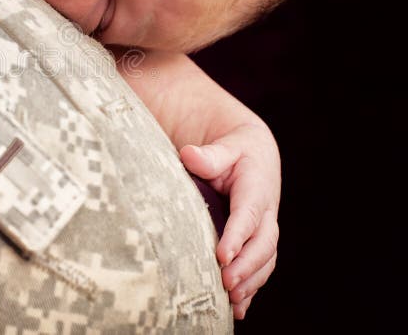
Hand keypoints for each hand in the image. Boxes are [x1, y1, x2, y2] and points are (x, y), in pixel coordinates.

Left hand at [180, 123, 280, 319]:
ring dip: (251, 282)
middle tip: (226, 284)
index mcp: (257, 188)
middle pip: (263, 243)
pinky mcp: (259, 240)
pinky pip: (260, 267)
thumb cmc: (234, 150)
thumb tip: (189, 154)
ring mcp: (265, 228)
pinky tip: (239, 308)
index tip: (222, 256)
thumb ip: (210, 154)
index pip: (248, 215)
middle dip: (246, 266)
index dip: (237, 237)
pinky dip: (252, 288)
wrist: (255, 154)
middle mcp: (266, 212)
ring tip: (233, 301)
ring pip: (265, 260)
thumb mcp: (225, 146)